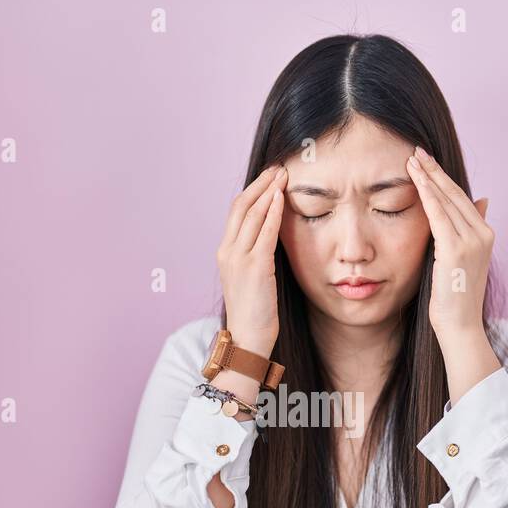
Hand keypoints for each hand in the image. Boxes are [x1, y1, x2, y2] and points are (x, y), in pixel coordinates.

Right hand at [216, 164, 285, 355]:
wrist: (248, 340)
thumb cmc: (255, 314)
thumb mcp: (251, 279)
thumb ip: (256, 256)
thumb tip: (271, 237)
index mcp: (225, 253)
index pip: (236, 212)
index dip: (253, 191)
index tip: (269, 177)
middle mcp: (227, 251)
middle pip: (241, 206)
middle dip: (260, 184)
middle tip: (277, 168)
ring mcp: (238, 259)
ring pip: (251, 214)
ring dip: (268, 191)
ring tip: (283, 175)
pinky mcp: (254, 268)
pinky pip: (263, 232)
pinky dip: (272, 212)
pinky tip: (282, 198)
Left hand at [405, 146, 492, 342]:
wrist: (460, 327)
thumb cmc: (455, 299)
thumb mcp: (464, 260)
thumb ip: (470, 230)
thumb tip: (482, 200)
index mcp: (485, 235)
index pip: (461, 199)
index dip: (443, 179)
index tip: (426, 161)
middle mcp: (483, 234)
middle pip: (454, 194)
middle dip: (434, 171)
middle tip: (416, 151)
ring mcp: (472, 241)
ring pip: (446, 200)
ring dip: (428, 177)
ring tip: (412, 159)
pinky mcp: (456, 250)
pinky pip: (438, 215)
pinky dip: (427, 195)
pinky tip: (415, 180)